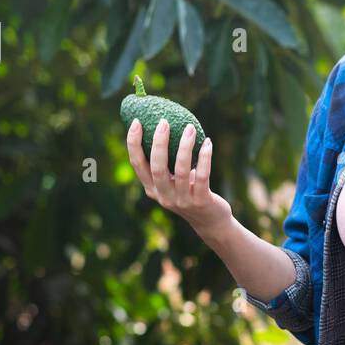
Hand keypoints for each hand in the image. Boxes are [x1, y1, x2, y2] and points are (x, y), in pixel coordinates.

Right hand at [127, 118, 232, 238]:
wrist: (210, 221)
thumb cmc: (190, 192)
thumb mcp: (174, 180)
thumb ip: (168, 162)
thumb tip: (164, 125)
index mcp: (152, 189)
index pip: (137, 165)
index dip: (134, 143)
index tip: (136, 122)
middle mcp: (164, 196)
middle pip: (157, 167)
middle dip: (159, 143)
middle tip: (163, 122)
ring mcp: (182, 200)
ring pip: (181, 170)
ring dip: (185, 146)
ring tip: (190, 127)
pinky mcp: (201, 201)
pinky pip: (202, 176)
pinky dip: (205, 158)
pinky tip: (208, 142)